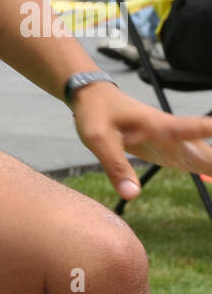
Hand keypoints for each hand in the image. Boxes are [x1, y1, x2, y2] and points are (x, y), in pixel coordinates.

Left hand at [71, 82, 211, 200]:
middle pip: (209, 150)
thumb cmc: (95, 113)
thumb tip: (133, 196)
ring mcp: (175, 144)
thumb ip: (116, 166)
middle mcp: (173, 135)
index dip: (209, 131)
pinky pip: (200, 164)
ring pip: (209, 157)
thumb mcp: (97, 139)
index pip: (191, 129)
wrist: (93, 97)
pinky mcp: (171, 152)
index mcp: (158, 126)